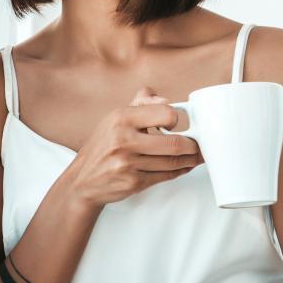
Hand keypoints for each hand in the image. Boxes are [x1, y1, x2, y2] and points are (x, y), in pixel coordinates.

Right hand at [64, 85, 203, 209]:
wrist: (83, 179)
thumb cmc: (104, 144)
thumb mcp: (116, 117)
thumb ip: (142, 102)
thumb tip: (166, 99)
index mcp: (122, 118)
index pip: (165, 113)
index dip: (178, 118)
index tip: (180, 123)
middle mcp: (124, 140)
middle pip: (175, 143)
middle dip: (193, 145)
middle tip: (199, 144)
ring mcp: (128, 164)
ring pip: (173, 162)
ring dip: (190, 160)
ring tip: (196, 156)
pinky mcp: (133, 183)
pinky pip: (165, 176)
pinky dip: (180, 171)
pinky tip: (184, 166)